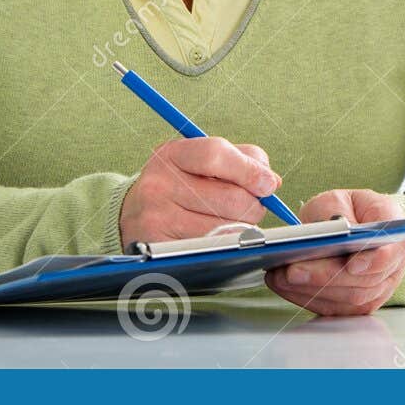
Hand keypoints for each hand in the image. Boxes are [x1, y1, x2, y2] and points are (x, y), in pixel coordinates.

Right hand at [119, 137, 280, 247]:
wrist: (133, 215)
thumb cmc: (181, 184)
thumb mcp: (203, 160)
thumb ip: (243, 159)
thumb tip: (270, 181)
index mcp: (173, 154)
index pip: (216, 154)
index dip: (250, 170)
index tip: (269, 184)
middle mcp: (158, 185)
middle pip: (231, 198)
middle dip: (253, 205)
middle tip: (250, 206)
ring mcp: (155, 219)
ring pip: (227, 229)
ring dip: (241, 228)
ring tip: (229, 221)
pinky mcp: (159, 249)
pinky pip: (212, 250)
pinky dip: (225, 246)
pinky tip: (217, 238)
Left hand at [264, 189, 404, 316]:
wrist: (354, 228)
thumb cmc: (348, 211)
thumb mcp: (339, 198)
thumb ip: (335, 209)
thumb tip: (329, 228)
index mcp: (394, 230)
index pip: (393, 250)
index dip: (375, 261)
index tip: (352, 265)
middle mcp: (393, 263)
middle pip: (365, 281)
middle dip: (326, 277)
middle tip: (293, 270)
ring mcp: (379, 287)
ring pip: (349, 299)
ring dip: (312, 290)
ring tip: (281, 276)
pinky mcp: (360, 305)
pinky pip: (337, 309)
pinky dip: (308, 298)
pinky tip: (286, 286)